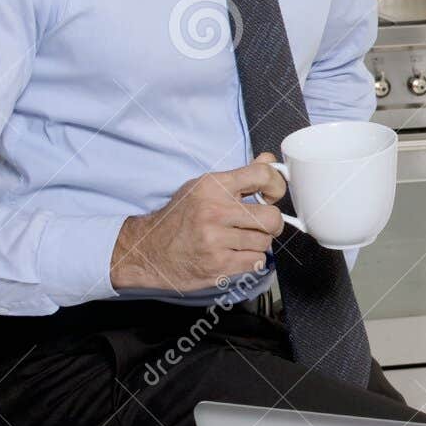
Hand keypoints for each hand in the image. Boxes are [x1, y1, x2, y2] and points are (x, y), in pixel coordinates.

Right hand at [110, 154, 285, 291]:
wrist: (149, 251)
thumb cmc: (179, 218)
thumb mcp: (204, 188)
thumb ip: (240, 176)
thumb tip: (269, 160)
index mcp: (212, 186)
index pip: (262, 175)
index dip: (277, 185)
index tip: (272, 195)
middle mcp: (214, 211)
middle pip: (271, 217)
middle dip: (273, 223)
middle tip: (263, 225)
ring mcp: (215, 240)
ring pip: (265, 241)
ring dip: (258, 243)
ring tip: (239, 240)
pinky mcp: (218, 265)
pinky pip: (256, 261)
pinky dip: (250, 260)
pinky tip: (234, 254)